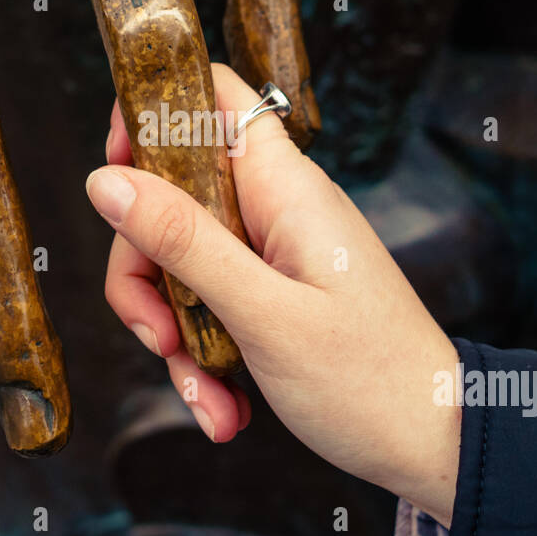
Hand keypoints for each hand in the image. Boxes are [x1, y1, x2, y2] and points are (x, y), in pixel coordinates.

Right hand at [88, 64, 460, 523]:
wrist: (432, 440)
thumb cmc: (369, 378)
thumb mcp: (261, 313)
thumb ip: (182, 242)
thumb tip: (104, 181)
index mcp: (282, 187)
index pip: (211, 95)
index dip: (151, 114)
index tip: (115, 180)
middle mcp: (274, 208)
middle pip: (170, 198)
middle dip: (147, 273)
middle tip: (161, 337)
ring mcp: (272, 252)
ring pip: (182, 264)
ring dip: (177, 336)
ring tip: (210, 397)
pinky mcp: (272, 295)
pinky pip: (210, 308)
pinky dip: (205, 360)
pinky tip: (225, 407)